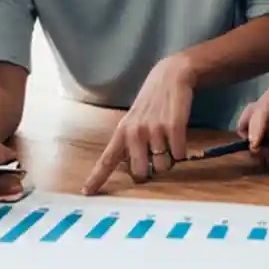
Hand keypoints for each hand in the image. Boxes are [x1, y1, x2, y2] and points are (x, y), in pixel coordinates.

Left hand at [82, 56, 194, 194]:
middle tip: (154, 155)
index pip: (107, 159)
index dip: (97, 177)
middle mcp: (135, 133)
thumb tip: (135, 172)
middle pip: (141, 173)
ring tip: (167, 139)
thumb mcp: (133, 121)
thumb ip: (130, 144)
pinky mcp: (174, 127)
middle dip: (149, 171)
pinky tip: (178, 135)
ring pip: (163, 166)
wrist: (171, 76)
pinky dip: (181, 150)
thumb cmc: (151, 103)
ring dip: (168, 159)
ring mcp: (154, 130)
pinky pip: (179, 155)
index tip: (87, 192)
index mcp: (122, 132)